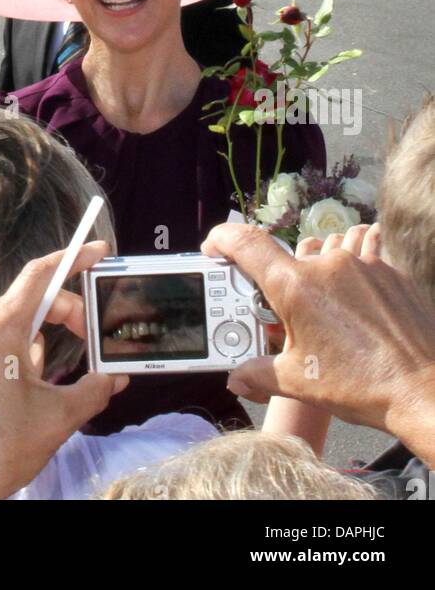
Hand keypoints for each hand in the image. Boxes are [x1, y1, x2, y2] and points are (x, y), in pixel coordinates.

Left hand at [0, 242, 125, 500]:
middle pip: (31, 299)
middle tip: (93, 335)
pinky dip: (24, 349)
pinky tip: (36, 381)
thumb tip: (116, 377)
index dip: (72, 258)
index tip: (98, 251)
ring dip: (45, 334)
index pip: (39, 276)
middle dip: (68, 311)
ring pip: (16, 321)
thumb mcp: (60, 418)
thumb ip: (95, 388)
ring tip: (63, 370)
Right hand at [201, 223, 434, 454]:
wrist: (423, 389)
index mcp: (295, 288)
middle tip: (282, 310)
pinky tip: (355, 289)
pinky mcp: (389, 270)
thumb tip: (236, 377)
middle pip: (289, 256)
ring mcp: (361, 264)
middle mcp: (326, 266)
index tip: (214, 248)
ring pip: (328, 250)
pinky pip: (364, 252)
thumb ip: (258, 374)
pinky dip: (354, 265)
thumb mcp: (297, 383)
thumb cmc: (362, 386)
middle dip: (280, 280)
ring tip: (322, 302)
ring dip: (319, 267)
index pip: (246, 243)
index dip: (223, 240)